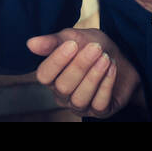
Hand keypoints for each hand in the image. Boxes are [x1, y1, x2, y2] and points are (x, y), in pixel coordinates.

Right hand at [27, 27, 141, 117]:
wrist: (121, 56)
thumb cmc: (93, 47)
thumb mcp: (74, 38)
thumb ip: (53, 42)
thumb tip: (30, 44)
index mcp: (52, 77)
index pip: (44, 76)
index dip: (56, 61)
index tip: (72, 44)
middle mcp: (63, 95)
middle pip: (63, 86)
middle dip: (80, 66)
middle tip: (96, 48)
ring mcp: (81, 105)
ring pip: (80, 99)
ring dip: (94, 76)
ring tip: (106, 58)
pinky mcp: (100, 111)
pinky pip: (99, 104)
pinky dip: (106, 85)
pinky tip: (112, 68)